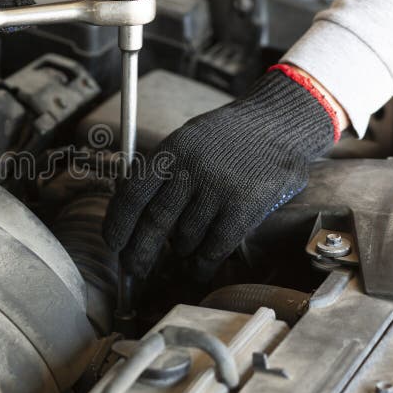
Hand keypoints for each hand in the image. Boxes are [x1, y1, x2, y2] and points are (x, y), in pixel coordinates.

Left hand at [103, 67, 337, 280]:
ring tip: (179, 256)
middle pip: (154, 222)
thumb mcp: (187, 140)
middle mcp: (190, 169)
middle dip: (140, 252)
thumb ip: (162, 172)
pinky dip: (202, 264)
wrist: (279, 123)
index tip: (113, 244)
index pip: (132, 195)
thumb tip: (132, 216)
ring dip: (179, 253)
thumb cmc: (227, 137)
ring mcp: (217, 188)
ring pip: (185, 238)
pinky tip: (197, 270)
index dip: (118, 224)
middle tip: (135, 268)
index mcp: (171, 151)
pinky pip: (214, 247)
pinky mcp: (244, 207)